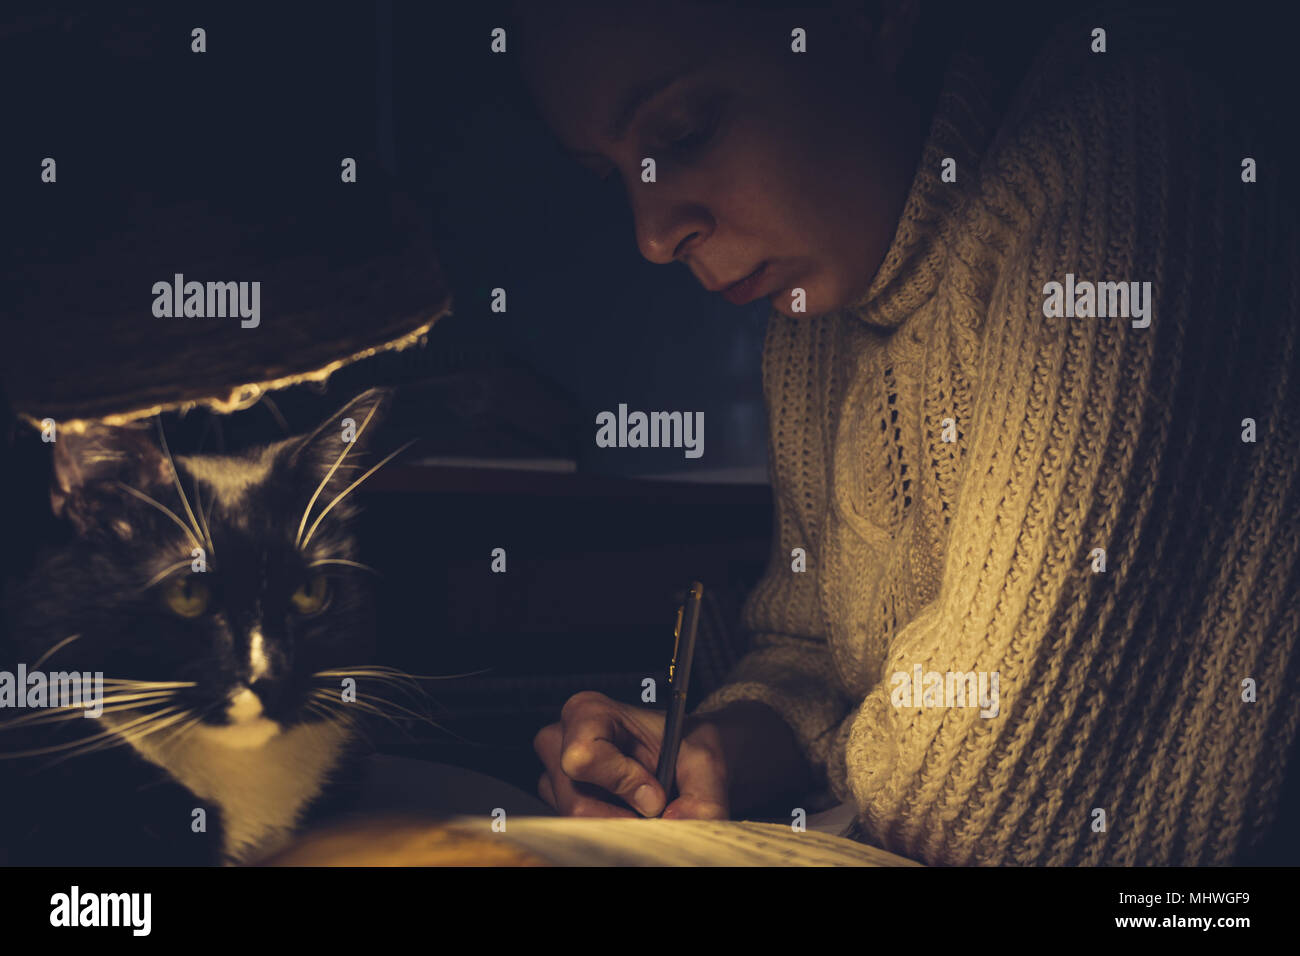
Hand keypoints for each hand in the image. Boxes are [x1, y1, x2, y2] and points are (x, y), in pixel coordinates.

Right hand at [533, 690, 728, 818]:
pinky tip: (630, 815)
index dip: (622, 782)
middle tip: (656, 808)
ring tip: (644, 807)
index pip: (583, 757)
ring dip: (618, 825)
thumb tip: (677, 826)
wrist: (682, 756)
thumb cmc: (686, 747)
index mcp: (588, 713)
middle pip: (576, 802)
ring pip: (575, 823)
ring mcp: (553, 775)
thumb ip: (701, 797)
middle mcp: (560, 740)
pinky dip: (611, 832)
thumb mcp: (705, 763)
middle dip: (623, 816)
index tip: (655, 794)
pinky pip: (577, 832)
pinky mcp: (556, 802)